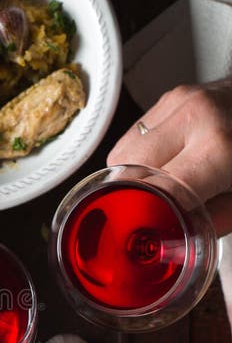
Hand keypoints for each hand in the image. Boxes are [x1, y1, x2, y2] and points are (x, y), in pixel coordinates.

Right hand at [107, 80, 231, 235]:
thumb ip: (214, 220)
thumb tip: (178, 245)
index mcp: (219, 147)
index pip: (159, 190)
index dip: (146, 215)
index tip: (143, 230)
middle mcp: (194, 117)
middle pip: (129, 171)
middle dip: (133, 197)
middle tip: (151, 210)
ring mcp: (178, 103)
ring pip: (122, 155)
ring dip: (131, 176)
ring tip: (161, 183)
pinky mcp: (169, 98)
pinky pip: (130, 138)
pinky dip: (137, 157)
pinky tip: (164, 161)